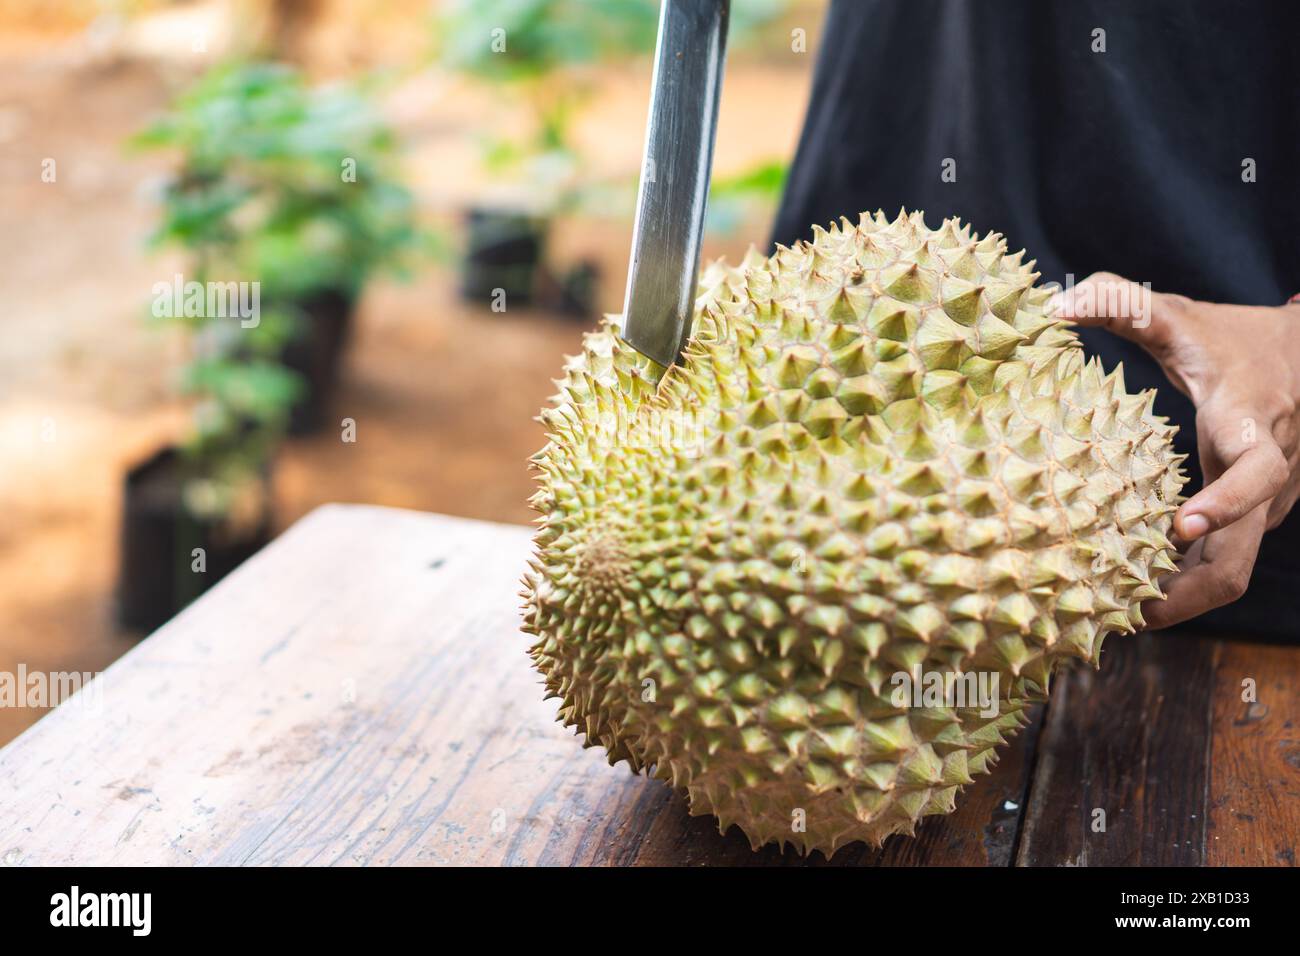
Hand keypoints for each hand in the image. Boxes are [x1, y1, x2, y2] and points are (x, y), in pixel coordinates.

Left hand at [1051, 273, 1299, 627]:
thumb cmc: (1231, 337)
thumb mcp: (1178, 315)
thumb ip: (1119, 303)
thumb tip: (1053, 304)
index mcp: (1252, 427)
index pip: (1255, 474)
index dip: (1224, 505)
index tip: (1180, 528)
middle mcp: (1268, 477)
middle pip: (1238, 561)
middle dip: (1182, 600)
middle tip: (1117, 620)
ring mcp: (1265, 507)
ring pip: (1228, 571)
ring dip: (1177, 602)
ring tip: (1106, 619)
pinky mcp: (1254, 520)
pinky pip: (1221, 562)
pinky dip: (1181, 584)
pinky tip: (1127, 595)